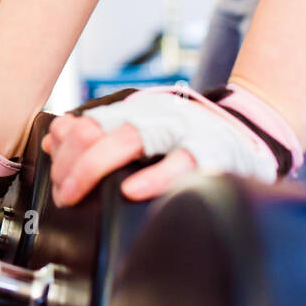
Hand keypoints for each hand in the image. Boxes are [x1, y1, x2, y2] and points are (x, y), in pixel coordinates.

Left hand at [41, 85, 299, 205]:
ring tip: (76, 190)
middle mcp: (154, 115)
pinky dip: (153, 177)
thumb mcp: (141, 127)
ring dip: (93, 166)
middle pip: (97, 131)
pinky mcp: (211, 152)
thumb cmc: (188, 137)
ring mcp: (181, 130)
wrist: (250, 131)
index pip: (84, 124)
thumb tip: (54, 138)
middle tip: (65, 194)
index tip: (56, 179)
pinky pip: (181, 162)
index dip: (62, 151)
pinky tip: (132, 190)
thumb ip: (97, 132)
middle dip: (71, 165)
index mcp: (134, 111)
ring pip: (129, 139)